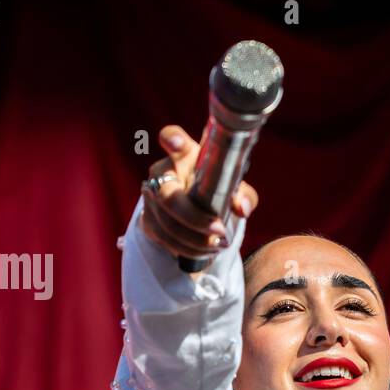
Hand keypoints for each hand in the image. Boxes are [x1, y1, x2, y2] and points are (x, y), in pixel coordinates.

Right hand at [138, 124, 258, 259]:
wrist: (194, 206)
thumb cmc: (216, 188)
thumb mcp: (233, 189)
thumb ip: (243, 195)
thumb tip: (242, 208)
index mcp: (185, 154)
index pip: (173, 138)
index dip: (172, 139)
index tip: (174, 141)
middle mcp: (163, 171)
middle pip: (168, 196)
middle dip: (194, 219)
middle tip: (220, 230)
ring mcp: (151, 195)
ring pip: (167, 223)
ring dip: (194, 240)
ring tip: (217, 245)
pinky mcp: (147, 217)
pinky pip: (164, 237)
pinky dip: (187, 248)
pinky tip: (204, 251)